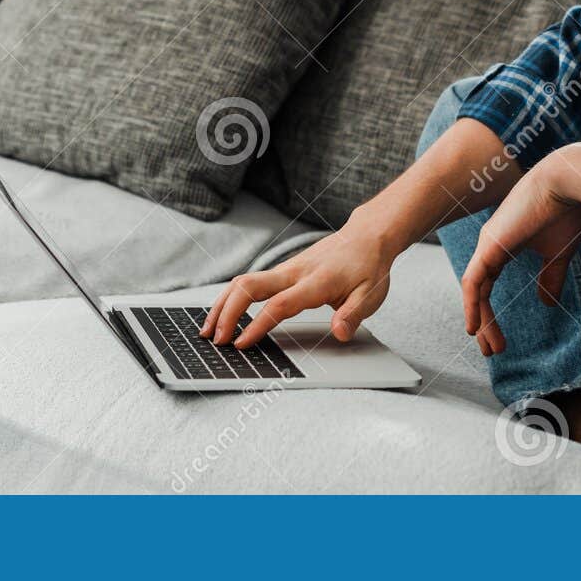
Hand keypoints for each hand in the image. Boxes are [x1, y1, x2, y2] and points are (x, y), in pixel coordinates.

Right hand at [201, 222, 395, 348]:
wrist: (367, 236)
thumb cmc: (369, 267)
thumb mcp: (371, 294)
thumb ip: (353, 315)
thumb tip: (339, 332)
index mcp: (316, 282)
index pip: (280, 304)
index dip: (258, 325)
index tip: (241, 344)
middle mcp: (295, 272)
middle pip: (249, 287)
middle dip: (227, 313)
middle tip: (216, 340)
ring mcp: (286, 269)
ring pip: (244, 282)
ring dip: (223, 305)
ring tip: (209, 331)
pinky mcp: (283, 271)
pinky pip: (250, 282)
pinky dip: (231, 298)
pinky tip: (223, 315)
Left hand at [460, 161, 580, 356]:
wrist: (566, 183)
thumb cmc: (565, 211)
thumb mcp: (557, 254)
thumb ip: (550, 278)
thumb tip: (546, 303)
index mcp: (503, 247)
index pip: (489, 286)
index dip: (490, 313)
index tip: (498, 338)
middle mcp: (490, 246)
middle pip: (478, 292)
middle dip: (484, 323)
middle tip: (490, 350)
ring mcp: (487, 244)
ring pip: (474, 291)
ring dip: (480, 320)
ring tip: (488, 346)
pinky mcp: (490, 245)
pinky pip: (473, 281)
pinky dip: (471, 305)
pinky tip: (474, 327)